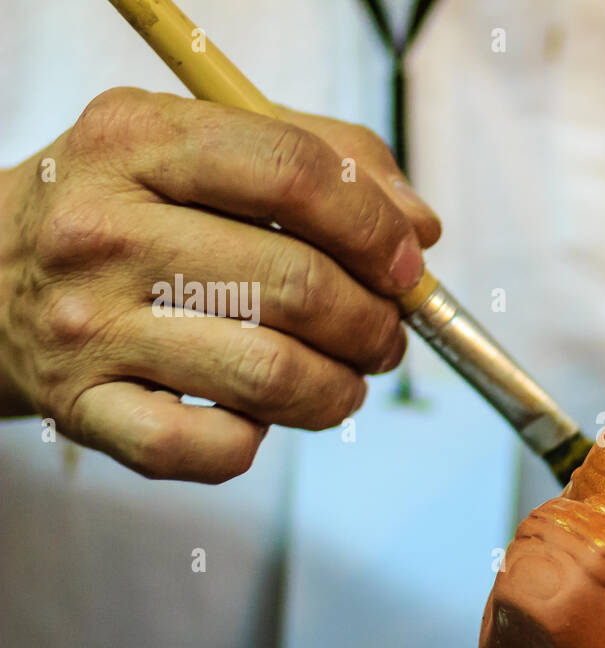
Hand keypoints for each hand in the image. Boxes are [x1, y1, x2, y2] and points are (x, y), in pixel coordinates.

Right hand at [0, 87, 440, 481]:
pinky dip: (257, 441)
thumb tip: (420, 229)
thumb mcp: (202, 142)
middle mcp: (102, 231)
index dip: (375, 227)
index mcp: (135, 141)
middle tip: (384, 333)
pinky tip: (257, 414)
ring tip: (345, 377)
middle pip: (298, 285)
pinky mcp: (85, 409)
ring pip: (271, 374)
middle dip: (375, 322)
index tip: (407, 262)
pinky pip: (210, 448)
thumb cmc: (129, 209)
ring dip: (340, 388)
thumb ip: (324, 157)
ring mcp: (88, 327)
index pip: (290, 173)